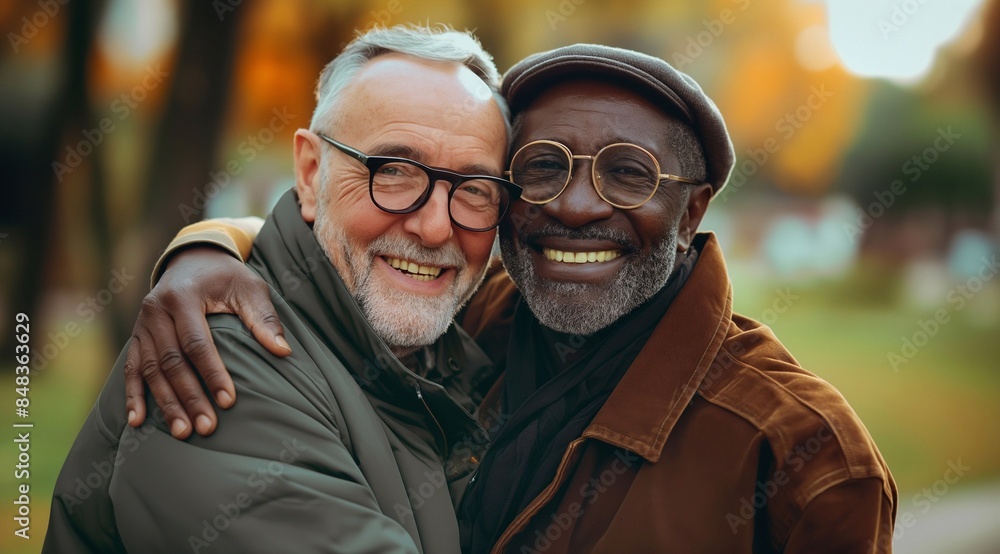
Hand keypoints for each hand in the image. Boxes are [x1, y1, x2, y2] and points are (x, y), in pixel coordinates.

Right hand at [124, 246, 289, 437]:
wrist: (193, 259)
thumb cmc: (227, 276)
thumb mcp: (249, 288)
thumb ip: (263, 318)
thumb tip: (283, 351)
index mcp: (183, 297)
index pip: (197, 343)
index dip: (212, 373)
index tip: (228, 401)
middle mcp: (156, 310)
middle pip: (171, 362)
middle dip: (189, 397)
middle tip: (206, 427)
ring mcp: (142, 325)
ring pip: (151, 371)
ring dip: (165, 404)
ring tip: (182, 432)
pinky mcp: (136, 337)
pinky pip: (132, 369)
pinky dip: (132, 396)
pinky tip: (137, 422)